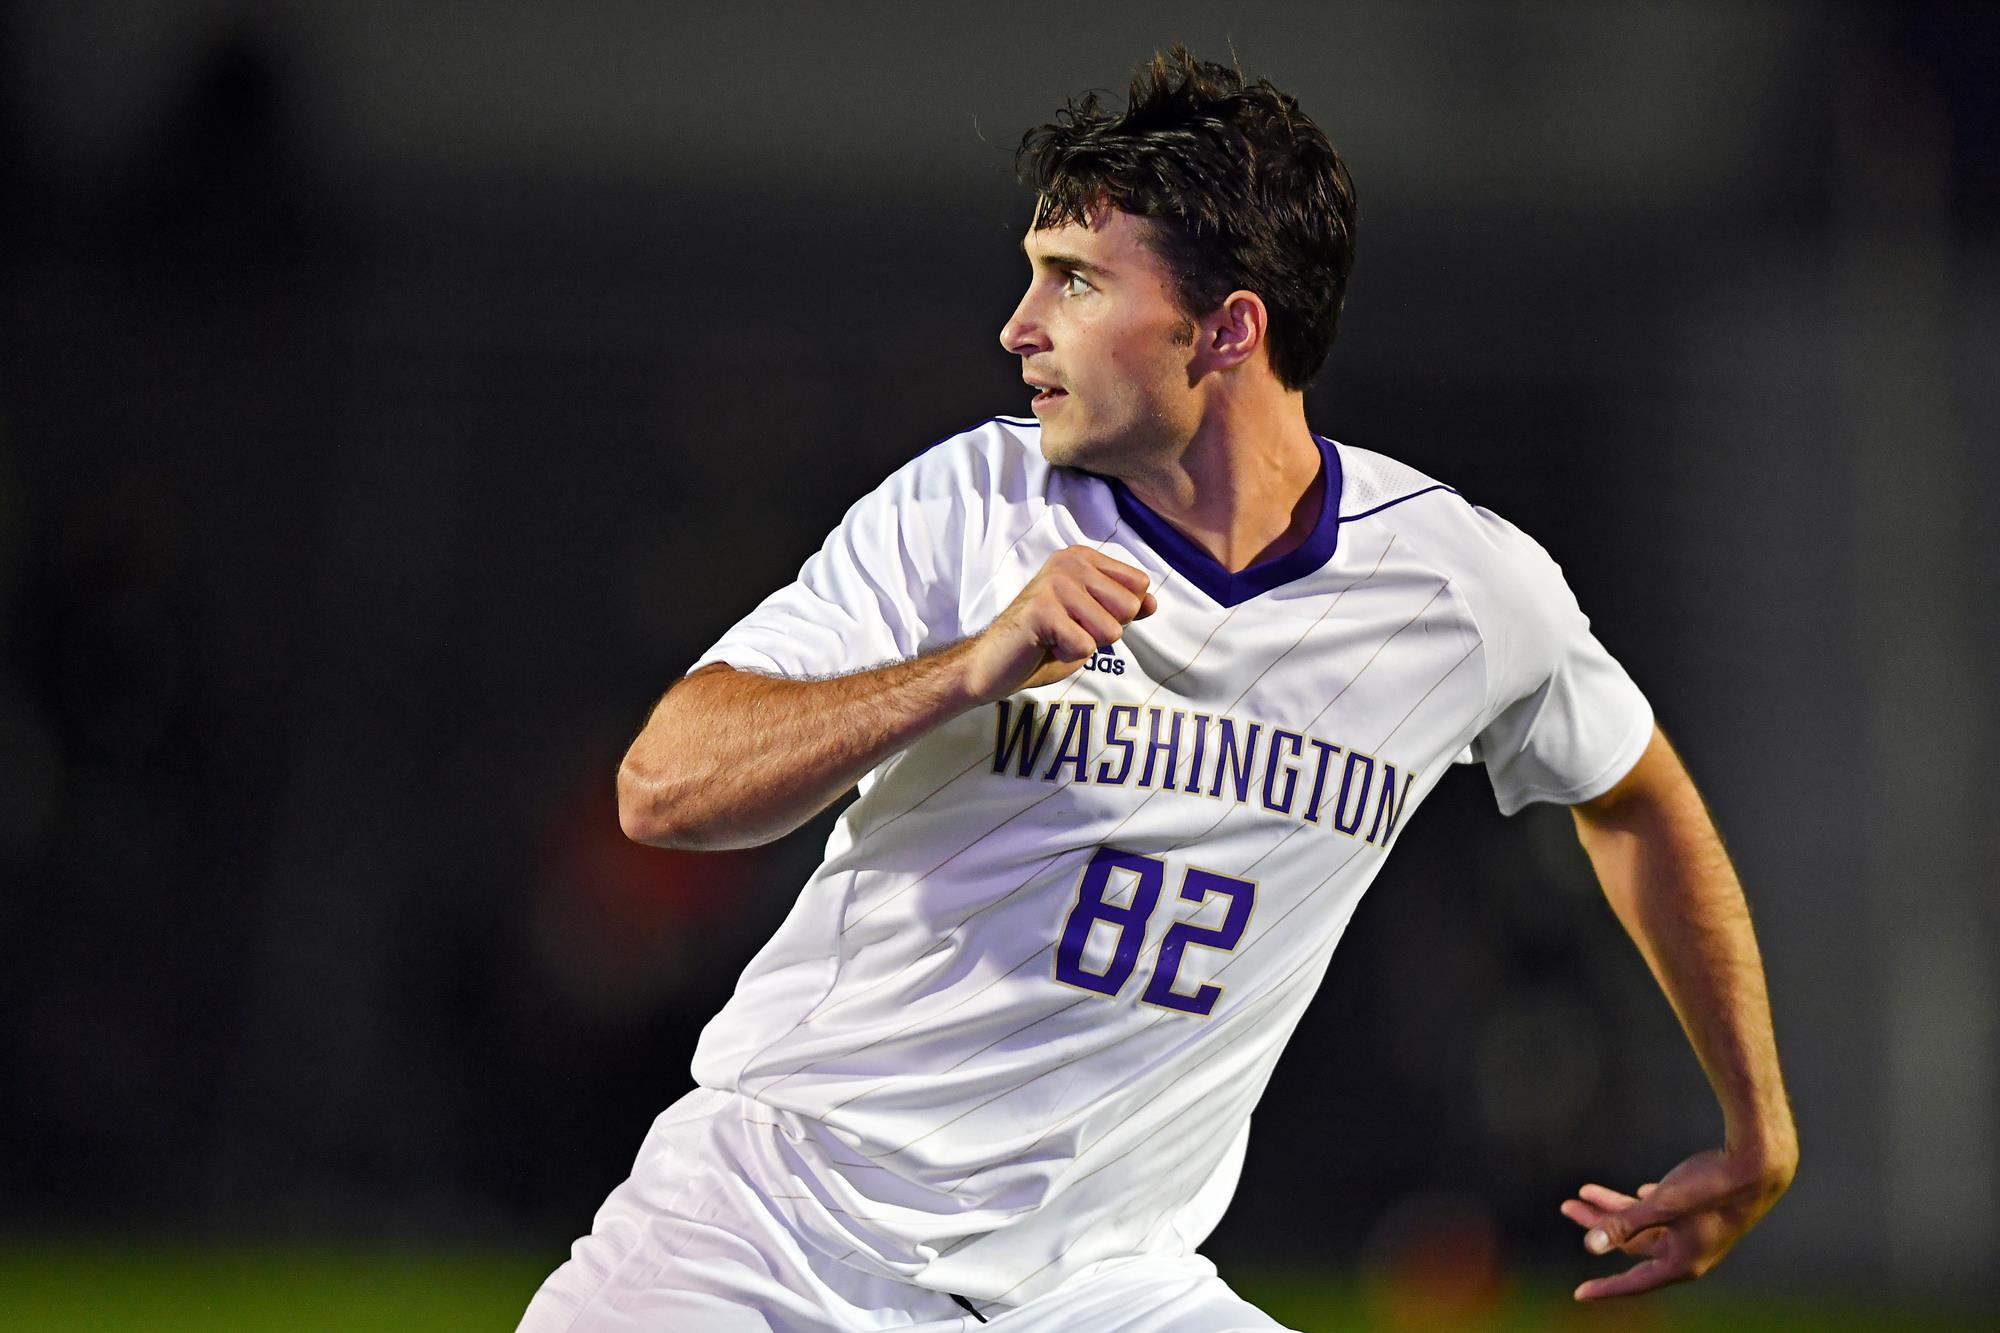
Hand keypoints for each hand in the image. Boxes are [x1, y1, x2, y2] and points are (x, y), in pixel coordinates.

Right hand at [959, 546, 1155, 702]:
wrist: (997, 662)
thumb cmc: (1046, 640)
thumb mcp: (1093, 621)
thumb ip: (1123, 609)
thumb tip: (1153, 602)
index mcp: (1083, 558)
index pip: (1139, 585)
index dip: (1119, 613)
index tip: (1085, 616)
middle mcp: (1070, 563)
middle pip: (1128, 606)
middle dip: (1105, 630)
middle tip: (1070, 629)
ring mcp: (1055, 583)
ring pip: (1110, 629)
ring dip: (1086, 644)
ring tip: (1057, 636)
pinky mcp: (1042, 609)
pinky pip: (1085, 646)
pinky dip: (1068, 655)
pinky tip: (1046, 645)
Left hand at [1560, 1146, 1793, 1299]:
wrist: (1757, 1166)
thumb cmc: (1711, 1188)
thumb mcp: (1663, 1206)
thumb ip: (1625, 1225)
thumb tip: (1591, 1247)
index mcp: (1681, 1262)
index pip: (1635, 1280)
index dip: (1605, 1287)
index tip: (1578, 1293)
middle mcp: (1687, 1252)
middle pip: (1631, 1244)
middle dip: (1597, 1224)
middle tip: (1566, 1206)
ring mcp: (1694, 1232)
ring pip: (1644, 1225)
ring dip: (1614, 1208)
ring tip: (1584, 1190)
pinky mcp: (1699, 1211)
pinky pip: (1663, 1213)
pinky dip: (1643, 1204)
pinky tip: (1634, 1192)